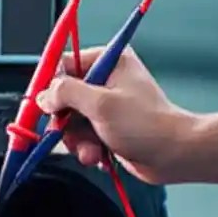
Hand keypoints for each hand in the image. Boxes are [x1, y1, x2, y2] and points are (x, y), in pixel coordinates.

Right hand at [36, 47, 217, 186]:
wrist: (175, 155)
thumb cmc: (148, 125)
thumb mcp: (101, 104)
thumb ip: (66, 93)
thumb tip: (43, 95)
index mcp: (109, 61)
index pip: (64, 65)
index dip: (50, 86)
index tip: (42, 106)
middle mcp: (107, 79)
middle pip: (64, 97)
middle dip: (66, 121)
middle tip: (70, 133)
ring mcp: (108, 105)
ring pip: (72, 121)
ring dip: (77, 140)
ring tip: (92, 150)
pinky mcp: (109, 127)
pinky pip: (84, 135)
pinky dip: (87, 147)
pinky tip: (99, 154)